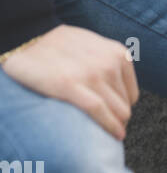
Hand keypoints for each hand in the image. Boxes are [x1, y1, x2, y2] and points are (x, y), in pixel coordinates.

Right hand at [1, 24, 137, 140]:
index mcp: (116, 53)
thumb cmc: (61, 46)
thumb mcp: (94, 46)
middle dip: (117, 121)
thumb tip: (115, 89)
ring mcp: (92, 73)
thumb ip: (108, 62)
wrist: (30, 38)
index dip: (122, 111)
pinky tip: (113, 135)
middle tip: (105, 130)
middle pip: (125, 107)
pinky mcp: (71, 85)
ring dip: (113, 125)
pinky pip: (99, 112)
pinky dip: (109, 126)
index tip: (113, 121)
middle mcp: (109, 62)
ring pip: (117, 112)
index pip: (131, 95)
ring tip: (102, 133)